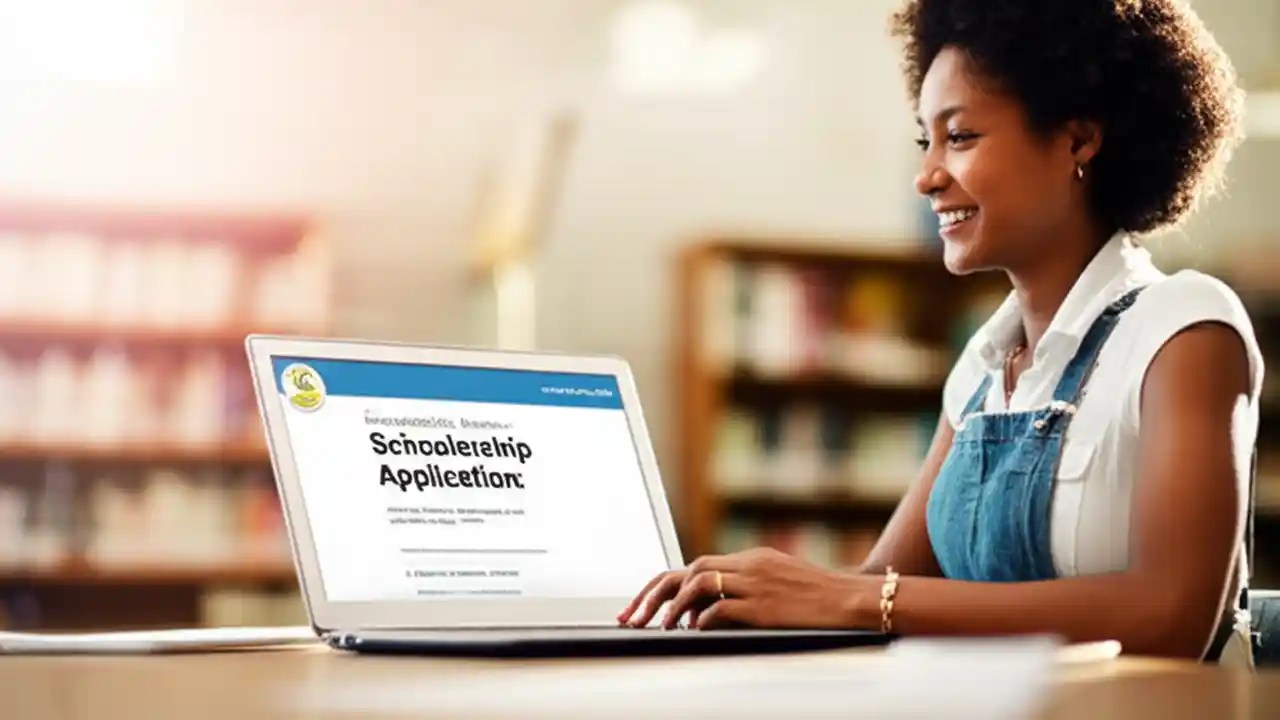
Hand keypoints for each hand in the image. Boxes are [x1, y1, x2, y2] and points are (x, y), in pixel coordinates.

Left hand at [616, 547, 872, 630]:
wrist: (854, 600)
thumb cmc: (820, 598)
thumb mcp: (779, 582)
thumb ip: (745, 588)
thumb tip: (706, 613)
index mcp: (750, 558)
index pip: (695, 567)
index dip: (663, 587)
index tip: (640, 607)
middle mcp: (749, 565)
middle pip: (688, 571)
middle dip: (653, 594)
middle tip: (632, 618)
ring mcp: (757, 584)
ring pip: (698, 583)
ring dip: (672, 607)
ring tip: (659, 627)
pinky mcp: (765, 606)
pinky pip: (722, 608)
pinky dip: (701, 620)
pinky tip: (692, 633)